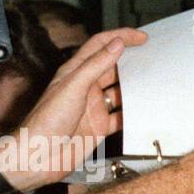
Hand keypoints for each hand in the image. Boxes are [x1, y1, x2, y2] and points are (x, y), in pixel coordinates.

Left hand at [0, 27, 146, 188]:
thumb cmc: (46, 121)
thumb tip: (117, 44)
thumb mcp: (73, 87)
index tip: (141, 37)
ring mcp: (93, 107)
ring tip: (154, 80)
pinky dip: (132, 113)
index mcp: (75, 72)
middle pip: (112, 67)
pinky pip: (121, 117)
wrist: (39, 157)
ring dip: (135, 86)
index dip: (120, 37)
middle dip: (132, 60)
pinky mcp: (98, 127)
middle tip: (153, 56)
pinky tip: (145, 110)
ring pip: (119, 91)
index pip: (100, 45)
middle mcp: (85, 87)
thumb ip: (96, 65)